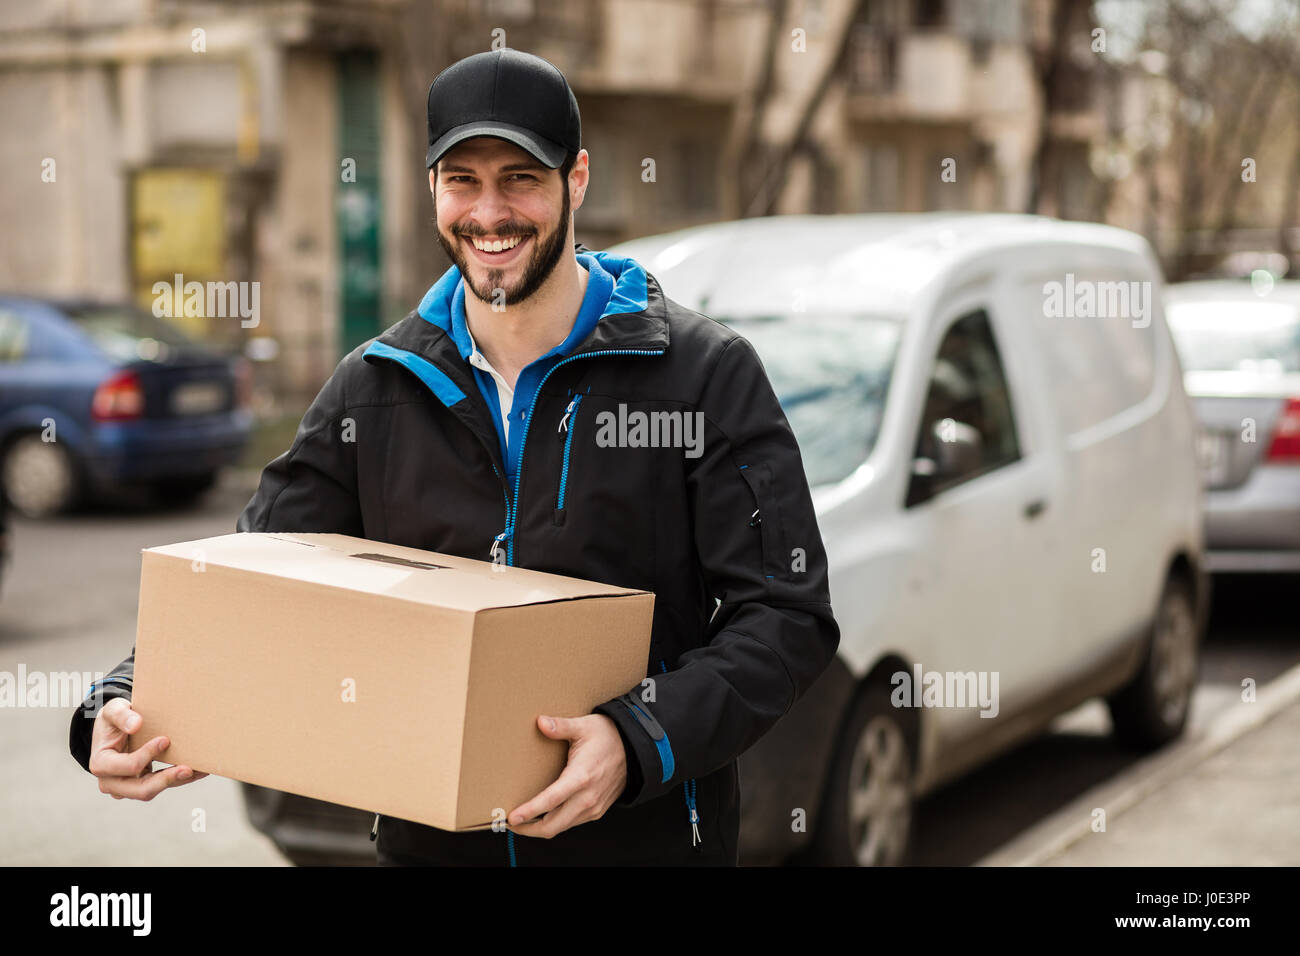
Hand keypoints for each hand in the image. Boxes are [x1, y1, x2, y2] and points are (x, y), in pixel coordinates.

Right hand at [89, 697, 206, 799]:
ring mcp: (125, 787)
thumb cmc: (112, 721)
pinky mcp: (139, 785)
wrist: (112, 730)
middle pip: (140, 790)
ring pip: (152, 791)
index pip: (128, 766)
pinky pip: (160, 786)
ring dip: (176, 781)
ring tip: (199, 770)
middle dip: (165, 780)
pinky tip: (198, 770)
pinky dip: (178, 779)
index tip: (165, 740)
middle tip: (188, 769)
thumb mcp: (112, 710)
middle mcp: (110, 781)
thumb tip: (136, 724)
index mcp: (101, 763)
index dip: (147, 755)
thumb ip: (121, 715)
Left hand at [507, 714, 626, 838]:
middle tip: (510, 823)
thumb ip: (561, 726)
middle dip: (529, 829)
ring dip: (541, 828)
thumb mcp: (584, 726)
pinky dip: (555, 823)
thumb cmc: (608, 736)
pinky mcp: (596, 810)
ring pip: (561, 827)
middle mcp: (587, 797)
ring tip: (523, 822)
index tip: (512, 817)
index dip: (530, 811)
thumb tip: (540, 722)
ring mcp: (593, 807)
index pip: (551, 800)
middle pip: (553, 825)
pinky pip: (571, 823)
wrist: (634, 749)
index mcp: (581, 776)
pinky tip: (544, 815)